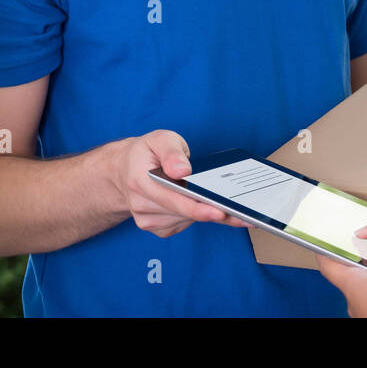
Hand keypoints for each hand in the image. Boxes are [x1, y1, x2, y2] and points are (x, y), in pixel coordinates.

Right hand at [116, 130, 251, 237]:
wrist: (123, 170)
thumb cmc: (147, 153)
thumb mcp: (159, 139)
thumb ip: (171, 152)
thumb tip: (182, 170)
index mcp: (141, 181)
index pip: (173, 199)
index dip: (198, 208)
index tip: (219, 212)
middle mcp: (142, 205)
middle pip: (184, 213)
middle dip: (213, 212)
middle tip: (243, 214)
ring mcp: (147, 220)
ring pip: (186, 220)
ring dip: (207, 213)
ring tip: (227, 205)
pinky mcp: (157, 228)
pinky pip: (183, 225)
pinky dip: (196, 216)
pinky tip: (202, 205)